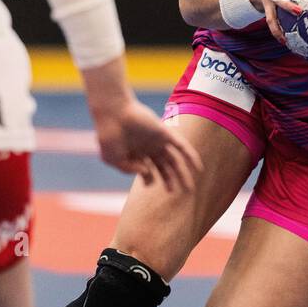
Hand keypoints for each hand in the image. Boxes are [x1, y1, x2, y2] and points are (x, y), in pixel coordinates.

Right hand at [80, 58, 201, 190]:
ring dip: (182, 174)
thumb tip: (146, 172)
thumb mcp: (113, 159)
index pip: (147, 171)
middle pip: (163, 168)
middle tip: (174, 193)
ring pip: (174, 160)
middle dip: (169, 181)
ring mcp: (157, 141)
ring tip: (190, 189)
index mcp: (135, 154)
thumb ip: (128, 169)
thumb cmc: (109, 135)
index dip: (148, 180)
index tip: (145, 180)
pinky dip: (191, 157)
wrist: (113, 113)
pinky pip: (182, 146)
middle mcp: (148, 148)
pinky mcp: (165, 133)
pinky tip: (198, 168)